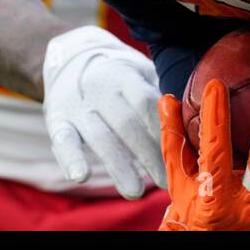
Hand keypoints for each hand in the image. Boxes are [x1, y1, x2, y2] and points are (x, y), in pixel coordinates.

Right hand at [42, 26, 166, 198]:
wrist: (72, 57)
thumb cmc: (119, 72)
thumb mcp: (140, 70)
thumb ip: (160, 92)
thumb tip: (192, 123)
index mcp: (124, 73)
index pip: (146, 103)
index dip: (162, 130)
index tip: (180, 154)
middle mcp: (98, 88)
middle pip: (126, 124)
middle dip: (148, 154)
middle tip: (167, 182)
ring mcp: (76, 105)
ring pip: (99, 138)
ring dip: (118, 166)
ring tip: (135, 192)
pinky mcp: (57, 119)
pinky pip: (63, 140)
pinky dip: (70, 158)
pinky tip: (81, 176)